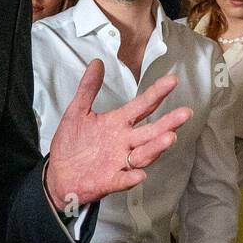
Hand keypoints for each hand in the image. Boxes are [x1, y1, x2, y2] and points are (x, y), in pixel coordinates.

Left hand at [45, 64, 190, 209]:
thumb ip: (88, 88)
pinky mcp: (110, 180)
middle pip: (150, 131)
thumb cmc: (71, 143)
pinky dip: (131, 177)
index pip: (142, 106)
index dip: (156, 93)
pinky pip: (124, 179)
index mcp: (117, 123)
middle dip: (168, 122)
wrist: (58, 173)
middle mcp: (124, 142)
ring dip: (156, 147)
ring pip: (143, 155)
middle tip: (185, 113)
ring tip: (169, 138)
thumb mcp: (77, 112)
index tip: (172, 80)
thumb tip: (97, 62)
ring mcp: (119, 162)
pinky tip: (139, 174)